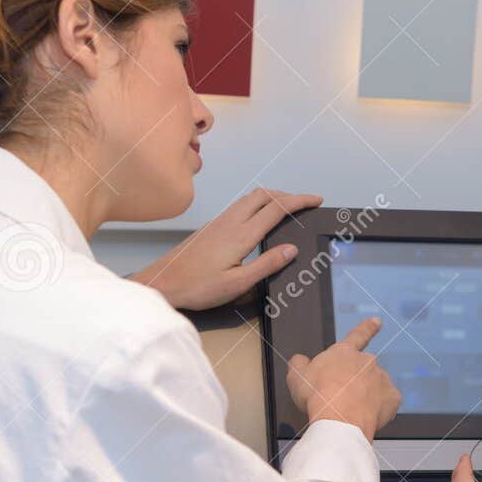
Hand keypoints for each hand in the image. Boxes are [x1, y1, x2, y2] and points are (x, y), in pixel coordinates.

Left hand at [128, 187, 320, 309]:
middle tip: (305, 202)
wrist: (164, 281)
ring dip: (273, 197)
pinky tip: (259, 216)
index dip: (300, 201)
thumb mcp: (238, 284)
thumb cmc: (197, 286)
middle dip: (288, 194)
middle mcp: (230, 222)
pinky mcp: (212, 226)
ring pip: (251, 197)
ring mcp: (220, 221)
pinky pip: (240, 204)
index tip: (316, 200)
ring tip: (287, 207)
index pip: (277, 208)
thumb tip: (290, 250)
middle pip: (264, 195)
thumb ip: (266, 265)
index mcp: (241, 235)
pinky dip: (258, 203)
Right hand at [286, 317, 401, 440]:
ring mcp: (382, 378)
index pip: (358, 335)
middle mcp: (367, 361)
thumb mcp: (297, 376)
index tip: (377, 321)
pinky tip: (366, 416)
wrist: (339, 418)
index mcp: (344, 353)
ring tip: (350, 410)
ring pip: (376, 387)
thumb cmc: (318, 396)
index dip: (368, 328)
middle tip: (341, 398)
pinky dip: (379, 409)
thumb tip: (300, 360)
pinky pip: (387, 403)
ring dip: (366, 396)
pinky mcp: (392, 397)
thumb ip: (299, 364)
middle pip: (363, 370)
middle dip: (355, 381)